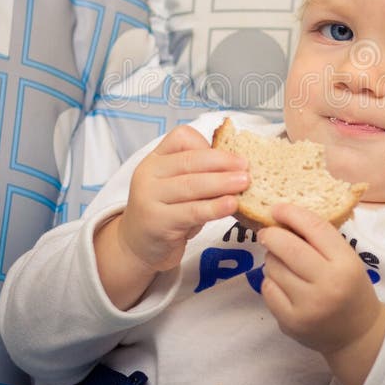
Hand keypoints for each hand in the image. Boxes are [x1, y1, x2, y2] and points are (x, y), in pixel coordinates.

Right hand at [114, 124, 250, 272]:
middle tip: (246, 167)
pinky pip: (191, 212)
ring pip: (190, 185)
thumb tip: (239, 168)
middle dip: (222, 163)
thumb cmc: (167, 213)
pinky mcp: (156, 222)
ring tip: (244, 183)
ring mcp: (149, 198)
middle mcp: (148, 174)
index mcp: (156, 159)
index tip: (234, 155)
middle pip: (189, 161)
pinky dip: (214, 207)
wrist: (138, 246)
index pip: (181, 138)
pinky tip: (230, 205)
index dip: (209, 145)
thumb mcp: (179, 188)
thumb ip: (200, 175)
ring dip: (221, 183)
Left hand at [259, 204, 384, 384]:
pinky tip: (281, 282)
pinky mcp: (291, 322)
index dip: (292, 213)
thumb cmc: (351, 288)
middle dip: (272, 234)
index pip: (315, 228)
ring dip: (272, 259)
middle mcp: (328, 285)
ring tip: (282, 262)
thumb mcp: (348, 260)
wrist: (357, 335)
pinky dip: (270, 280)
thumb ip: (321, 240)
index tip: (278, 208)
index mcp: (346, 264)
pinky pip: (268, 289)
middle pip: (288, 247)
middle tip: (267, 232)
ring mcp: (308, 306)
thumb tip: (284, 216)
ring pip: (273, 267)